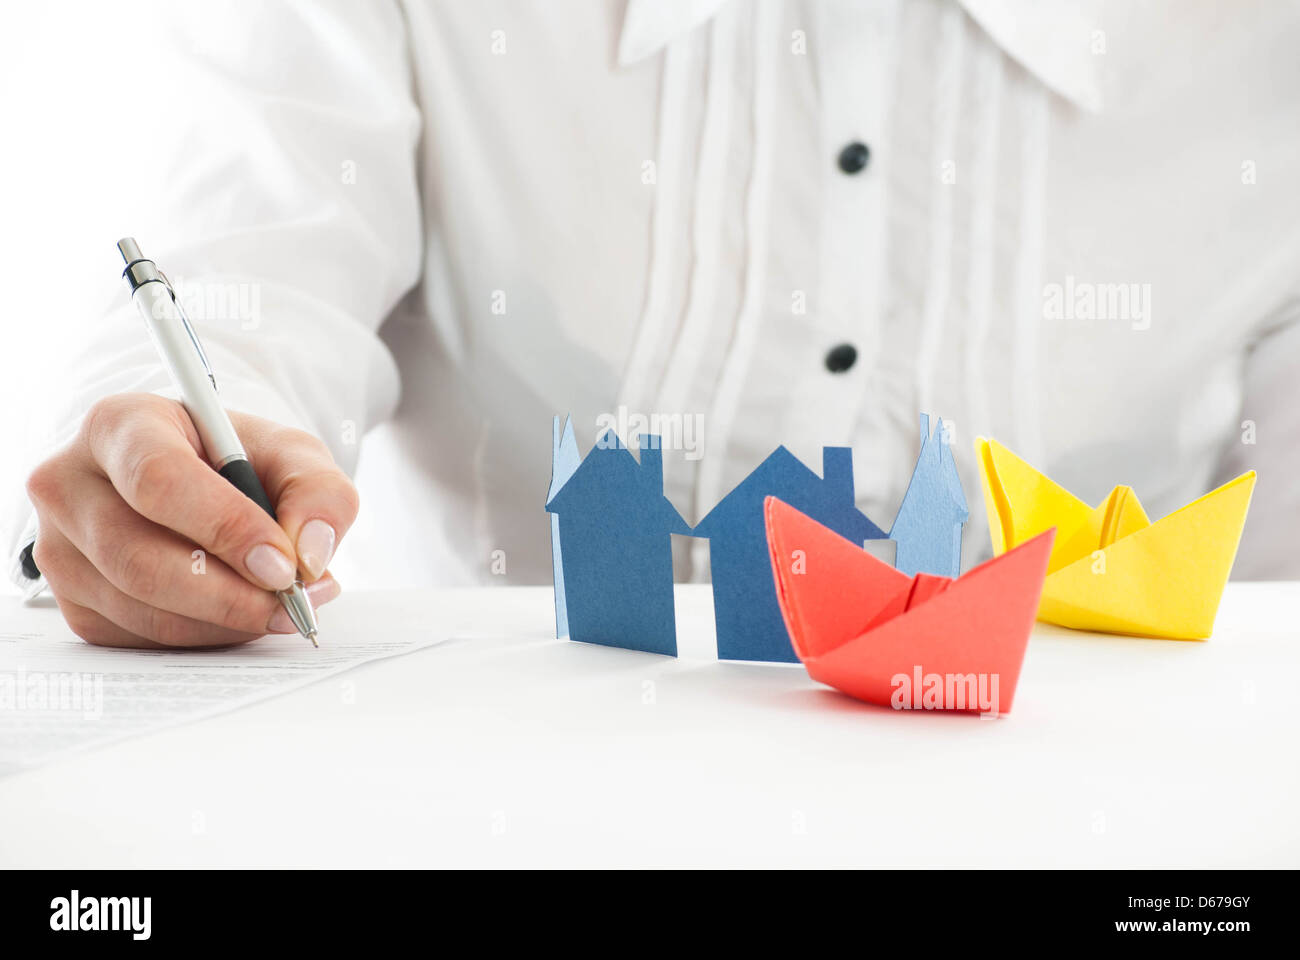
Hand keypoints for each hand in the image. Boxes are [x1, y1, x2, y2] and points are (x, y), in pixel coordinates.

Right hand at [25, 393, 356, 647]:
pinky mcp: (72, 598)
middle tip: (294, 603)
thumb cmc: (240, 461)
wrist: (203, 481)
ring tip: (281, 605)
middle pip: (139, 558)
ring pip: (140, 606)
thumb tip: (310, 554)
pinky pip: (137, 636)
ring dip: (224, 620)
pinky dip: (203, 635)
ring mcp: (58, 546)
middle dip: (230, 593)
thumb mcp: (294, 456)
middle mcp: (69, 482)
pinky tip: (239, 612)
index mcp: (120, 424)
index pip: (158, 480)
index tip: (282, 565)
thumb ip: (320, 493)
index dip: (225, 528)